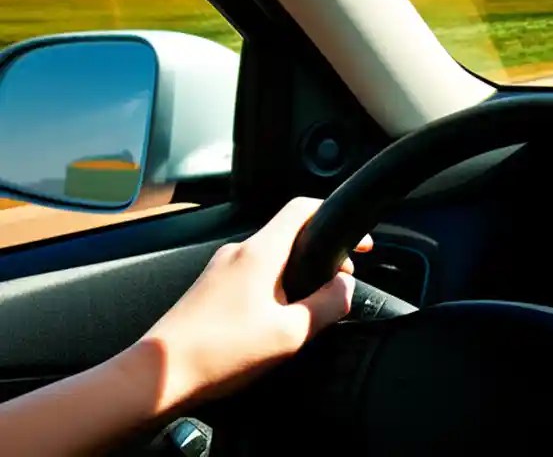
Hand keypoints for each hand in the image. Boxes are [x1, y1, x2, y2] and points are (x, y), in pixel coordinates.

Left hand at [137, 197, 370, 410]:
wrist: (158, 377)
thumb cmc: (219, 353)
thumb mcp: (290, 334)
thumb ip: (327, 305)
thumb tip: (346, 287)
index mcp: (260, 252)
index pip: (304, 209)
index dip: (337, 218)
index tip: (359, 243)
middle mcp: (237, 252)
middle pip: (290, 237)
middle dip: (321, 257)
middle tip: (338, 286)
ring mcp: (219, 270)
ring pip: (271, 260)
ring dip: (297, 277)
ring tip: (307, 311)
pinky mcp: (208, 291)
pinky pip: (252, 278)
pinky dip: (274, 290)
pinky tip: (275, 322)